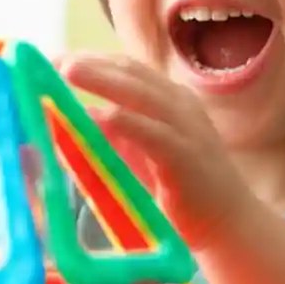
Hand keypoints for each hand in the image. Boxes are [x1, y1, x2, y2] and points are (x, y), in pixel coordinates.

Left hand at [58, 52, 252, 248]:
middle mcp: (180, 106)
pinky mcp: (187, 157)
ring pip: (141, 94)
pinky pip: (154, 133)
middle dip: (92, 63)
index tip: (55, 58)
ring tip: (69, 71)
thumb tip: (73, 121)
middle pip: (131, 73)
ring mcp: (186, 129)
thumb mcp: (139, 156)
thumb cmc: (179, 190)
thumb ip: (112, 137)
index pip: (127, 69)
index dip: (92, 59)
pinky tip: (99, 114)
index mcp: (170, 100)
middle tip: (56, 59)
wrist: (229, 225)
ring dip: (103, 80)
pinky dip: (125, 121)